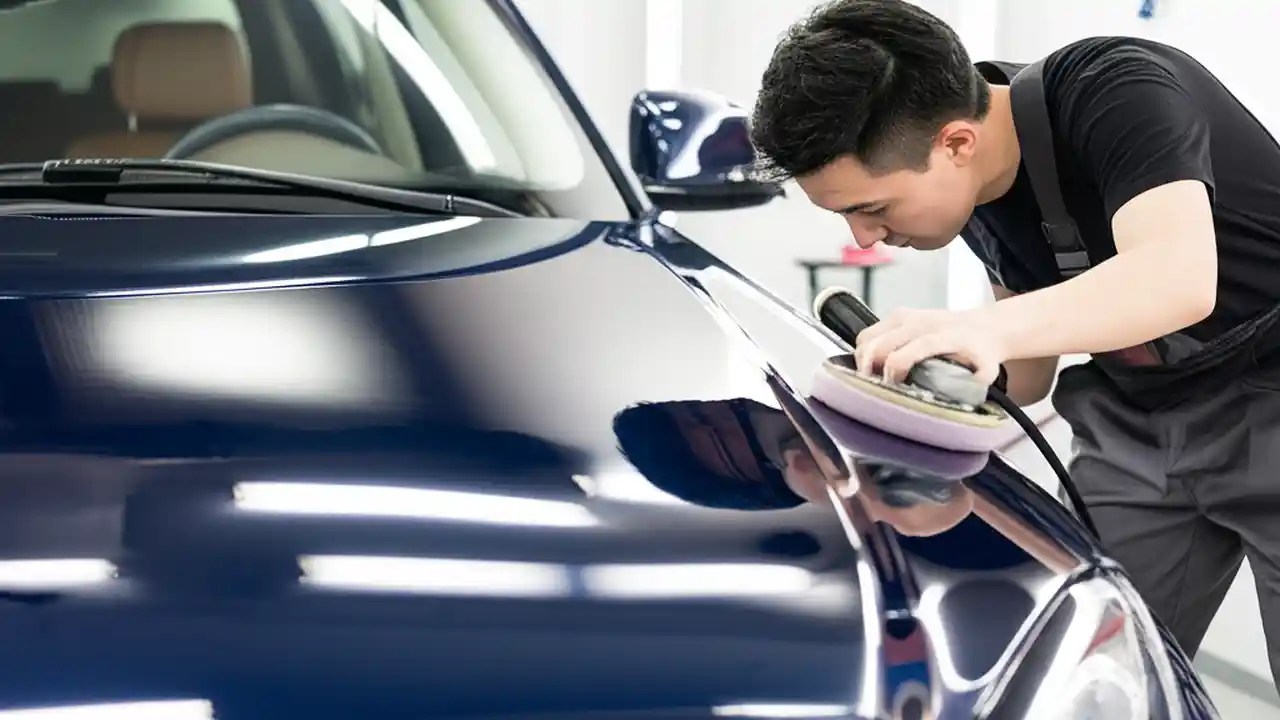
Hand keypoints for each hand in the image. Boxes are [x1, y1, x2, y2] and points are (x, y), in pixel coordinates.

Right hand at [854, 307, 1007, 386]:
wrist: (984, 326)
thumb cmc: (981, 350)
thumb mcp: (988, 368)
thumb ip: (978, 380)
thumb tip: (962, 393)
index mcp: (942, 336)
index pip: (908, 351)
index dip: (895, 370)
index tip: (893, 386)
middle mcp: (921, 322)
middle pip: (881, 344)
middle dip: (871, 369)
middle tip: (873, 388)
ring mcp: (906, 316)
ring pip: (869, 336)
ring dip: (863, 358)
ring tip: (869, 377)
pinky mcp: (898, 315)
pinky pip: (870, 332)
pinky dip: (865, 349)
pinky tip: (872, 364)